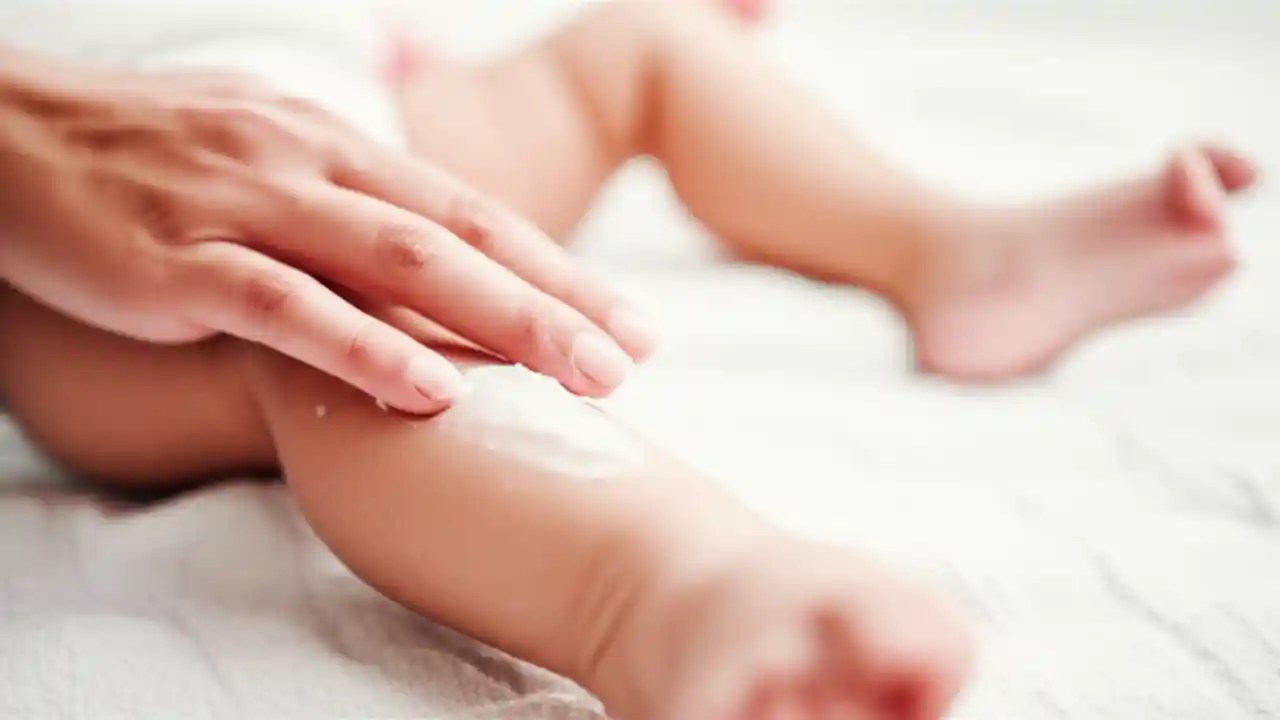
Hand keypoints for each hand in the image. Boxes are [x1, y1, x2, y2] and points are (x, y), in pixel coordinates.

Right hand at [0, 49, 655, 412]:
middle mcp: (311, 166)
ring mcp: (248, 209)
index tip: (633, 320)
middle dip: (560, 299)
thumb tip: (420, 271)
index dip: (562, 268)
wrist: (1, 130)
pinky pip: (287, 307)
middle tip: (639, 356)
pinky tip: (432, 390)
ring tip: (579, 376)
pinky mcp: (179, 260)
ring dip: (500, 321)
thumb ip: (345, 210)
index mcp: (337, 146)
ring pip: (399, 265)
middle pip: (463, 237)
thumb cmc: (144, 157)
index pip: (475, 213)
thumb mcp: (266, 162)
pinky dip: (365, 347)